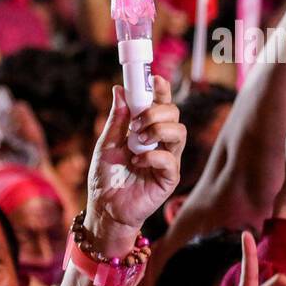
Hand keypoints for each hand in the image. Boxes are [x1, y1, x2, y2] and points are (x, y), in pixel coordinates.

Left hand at [84, 76, 184, 256]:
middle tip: (136, 124)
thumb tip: (119, 89)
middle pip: (174, 114)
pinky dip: (153, 156)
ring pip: (179, 132)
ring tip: (136, 141)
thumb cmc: (107, 176)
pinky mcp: (169, 178)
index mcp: (146, 130)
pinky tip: (137, 162)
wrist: (105, 206)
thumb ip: (116, 119)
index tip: (154, 79)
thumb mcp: (106, 143)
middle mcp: (161, 142)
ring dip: (157, 130)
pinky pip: (170, 159)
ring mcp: (168, 158)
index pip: (161, 104)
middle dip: (156, 112)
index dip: (161, 89)